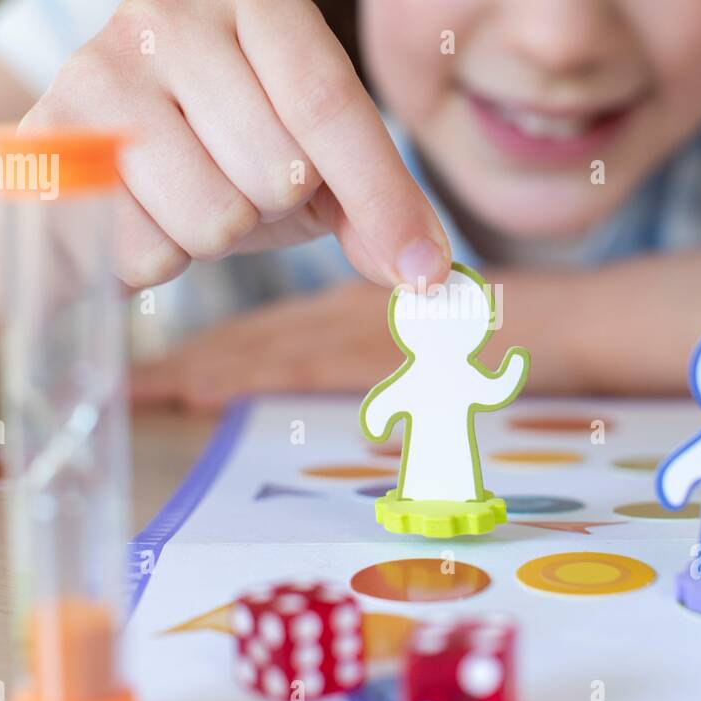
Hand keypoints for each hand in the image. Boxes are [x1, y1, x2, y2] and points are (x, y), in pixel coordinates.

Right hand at [19, 0, 449, 289]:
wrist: (74, 187)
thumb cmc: (206, 166)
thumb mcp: (303, 174)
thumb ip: (367, 208)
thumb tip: (420, 268)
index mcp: (255, 5)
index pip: (331, 102)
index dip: (381, 195)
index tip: (420, 269)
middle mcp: (172, 15)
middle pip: (280, 166)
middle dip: (270, 209)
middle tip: (234, 188)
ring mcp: (102, 69)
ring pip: (217, 214)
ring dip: (210, 239)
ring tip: (180, 202)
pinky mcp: (51, 143)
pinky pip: (150, 248)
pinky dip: (157, 260)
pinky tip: (134, 220)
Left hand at [130, 269, 594, 412]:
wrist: (567, 320)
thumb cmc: (510, 329)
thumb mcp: (436, 340)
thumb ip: (386, 357)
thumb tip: (336, 390)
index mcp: (353, 309)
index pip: (268, 329)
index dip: (213, 347)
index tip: (163, 367)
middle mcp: (345, 313)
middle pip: (252, 335)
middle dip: (191, 358)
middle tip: (133, 380)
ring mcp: (363, 329)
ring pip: (263, 347)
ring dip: (201, 367)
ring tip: (146, 388)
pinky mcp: (384, 350)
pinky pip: (299, 364)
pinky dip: (246, 375)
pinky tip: (201, 389)